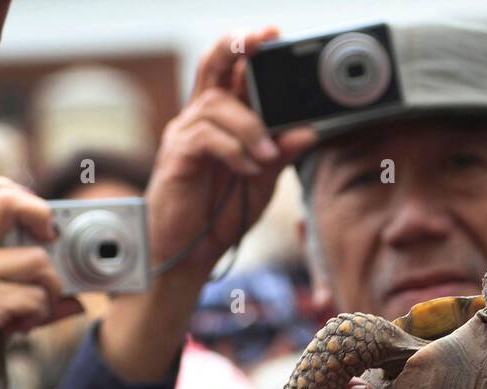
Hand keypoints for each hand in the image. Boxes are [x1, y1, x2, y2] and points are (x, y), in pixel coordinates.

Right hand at [144, 28, 315, 272]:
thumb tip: (309, 130)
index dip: (249, 49)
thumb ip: (280, 154)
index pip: (232, 72)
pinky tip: (248, 168)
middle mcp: (198, 119)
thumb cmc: (218, 214)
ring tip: (266, 157)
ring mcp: (184, 135)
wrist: (188, 255)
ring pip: (216, 106)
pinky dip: (233, 150)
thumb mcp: (261, 181)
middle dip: (237, 47)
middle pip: (212, 66)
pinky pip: (206, 138)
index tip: (273, 34)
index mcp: (220, 120)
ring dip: (249, 128)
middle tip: (263, 37)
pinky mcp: (176, 157)